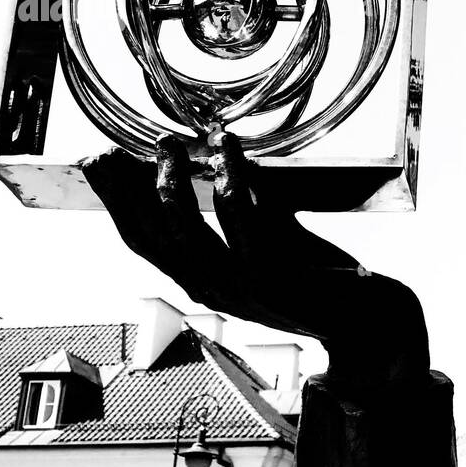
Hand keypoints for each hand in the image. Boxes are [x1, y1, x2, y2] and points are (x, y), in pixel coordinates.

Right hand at [81, 132, 429, 388]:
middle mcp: (214, 289)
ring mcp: (241, 289)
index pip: (144, 241)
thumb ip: (248, 205)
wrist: (369, 321)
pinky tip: (228, 149)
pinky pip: (243, 225)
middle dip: (125, 193)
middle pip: (152, 239)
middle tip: (111, 150)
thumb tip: (222, 159)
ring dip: (172, 187)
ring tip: (167, 145)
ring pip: (187, 235)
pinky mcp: (274, 282)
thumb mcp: (273, 237)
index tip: (96, 160)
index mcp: (206, 279)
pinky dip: (232, 182)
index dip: (116, 202)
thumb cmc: (321, 278)